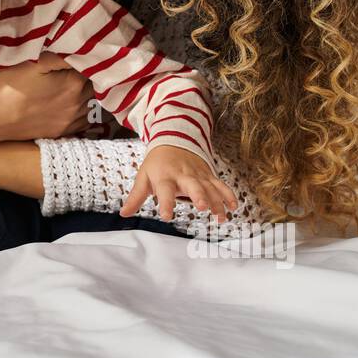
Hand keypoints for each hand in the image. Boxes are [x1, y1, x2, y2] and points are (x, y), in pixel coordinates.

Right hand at [0, 53, 92, 144]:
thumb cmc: (10, 88)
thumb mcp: (33, 63)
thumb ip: (60, 56)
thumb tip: (79, 48)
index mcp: (74, 84)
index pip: (93, 67)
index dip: (90, 59)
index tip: (83, 53)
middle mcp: (79, 104)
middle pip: (96, 85)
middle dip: (91, 75)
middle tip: (81, 67)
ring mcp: (72, 121)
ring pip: (93, 103)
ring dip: (89, 93)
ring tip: (79, 84)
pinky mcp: (63, 132)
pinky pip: (85, 120)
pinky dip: (84, 110)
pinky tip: (74, 103)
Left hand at [121, 145, 238, 222]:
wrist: (174, 140)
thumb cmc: (157, 163)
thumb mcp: (143, 177)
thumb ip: (135, 197)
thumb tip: (123, 214)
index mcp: (165, 176)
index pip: (164, 191)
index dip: (165, 203)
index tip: (166, 216)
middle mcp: (183, 175)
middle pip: (192, 185)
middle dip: (199, 195)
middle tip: (202, 207)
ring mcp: (198, 174)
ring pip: (210, 187)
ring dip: (217, 201)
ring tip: (220, 217)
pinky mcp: (208, 175)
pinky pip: (220, 184)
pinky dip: (228, 194)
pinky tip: (233, 207)